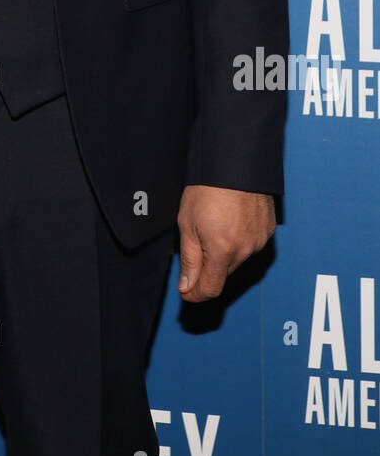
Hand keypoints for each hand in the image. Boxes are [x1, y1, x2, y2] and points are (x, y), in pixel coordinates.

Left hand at [176, 185, 274, 303]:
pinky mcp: (268, 230)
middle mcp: (245, 250)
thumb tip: (187, 287)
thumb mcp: (187, 224)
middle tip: (196, 243)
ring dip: (224, 252)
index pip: (211, 289)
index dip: (195, 294)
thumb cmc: (208, 188)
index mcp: (223, 250)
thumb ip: (189, 259)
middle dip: (207, 267)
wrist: (235, 161)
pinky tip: (230, 220)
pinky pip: (250, 245)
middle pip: (223, 274)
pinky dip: (238, 240)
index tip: (186, 290)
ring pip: (237, 259)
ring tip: (214, 224)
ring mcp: (259, 240)